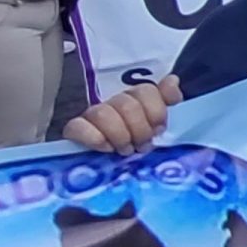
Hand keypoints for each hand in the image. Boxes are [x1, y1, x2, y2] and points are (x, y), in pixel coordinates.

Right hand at [63, 75, 183, 154]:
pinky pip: (77, 127)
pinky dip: (94, 138)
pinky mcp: (74, 130)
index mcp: (136, 99)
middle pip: (127, 104)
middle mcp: (114, 103)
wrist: (104, 166)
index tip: (158, 129)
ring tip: (125, 150)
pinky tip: (106, 148)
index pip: (146, 90)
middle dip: (139, 129)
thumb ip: (166, 100)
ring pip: (102, 113)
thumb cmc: (137, 145)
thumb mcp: (156, 125)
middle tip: (142, 146)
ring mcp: (91, 116)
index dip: (155, 111)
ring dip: (119, 136)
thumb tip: (172, 80)